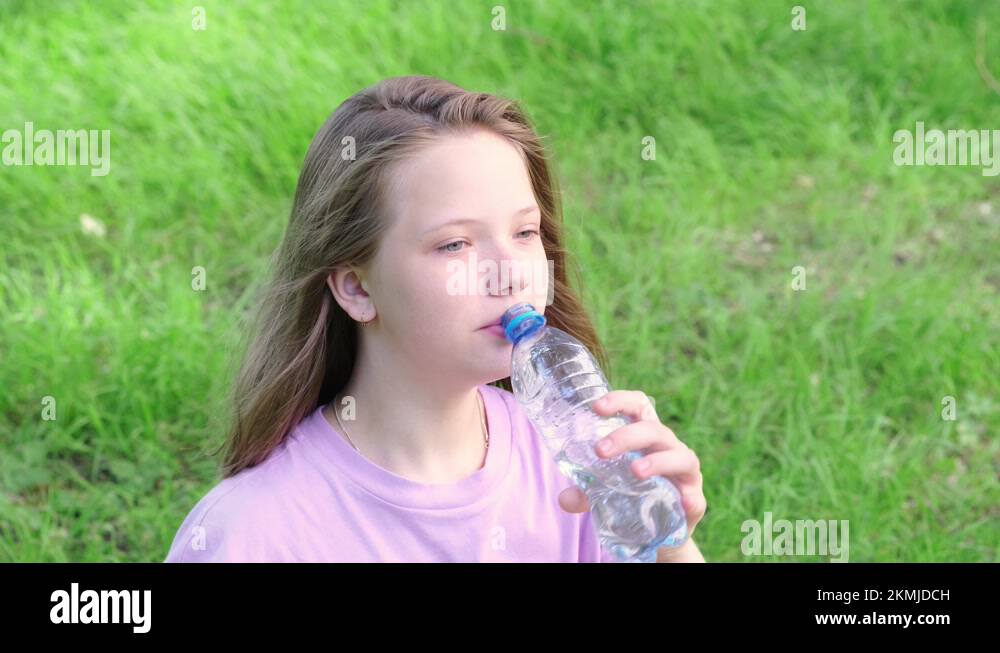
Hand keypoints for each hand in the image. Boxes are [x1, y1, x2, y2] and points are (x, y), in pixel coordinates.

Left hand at [557, 390, 706, 539]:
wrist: (660, 530)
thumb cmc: (632, 496)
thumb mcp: (605, 491)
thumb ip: (585, 491)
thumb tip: (564, 499)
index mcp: (645, 436)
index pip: (638, 405)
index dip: (620, 400)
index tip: (597, 407)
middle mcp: (667, 447)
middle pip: (652, 429)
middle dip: (626, 436)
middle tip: (600, 451)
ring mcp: (685, 472)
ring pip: (678, 456)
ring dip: (657, 461)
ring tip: (635, 471)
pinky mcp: (695, 500)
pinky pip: (696, 495)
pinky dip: (690, 497)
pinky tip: (682, 501)